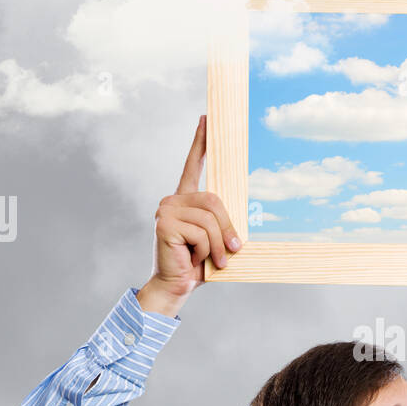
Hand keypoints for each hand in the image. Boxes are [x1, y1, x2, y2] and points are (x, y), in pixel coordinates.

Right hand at [137, 114, 241, 316]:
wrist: (176, 288)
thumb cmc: (197, 266)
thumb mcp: (216, 240)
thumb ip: (223, 223)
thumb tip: (242, 215)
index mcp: (184, 201)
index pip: (192, 165)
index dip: (200, 142)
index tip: (207, 117)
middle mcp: (172, 200)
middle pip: (213, 199)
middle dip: (227, 228)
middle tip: (232, 250)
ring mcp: (165, 209)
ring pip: (209, 218)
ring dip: (217, 244)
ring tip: (213, 260)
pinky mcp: (164, 223)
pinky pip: (200, 231)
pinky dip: (205, 250)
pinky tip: (192, 259)